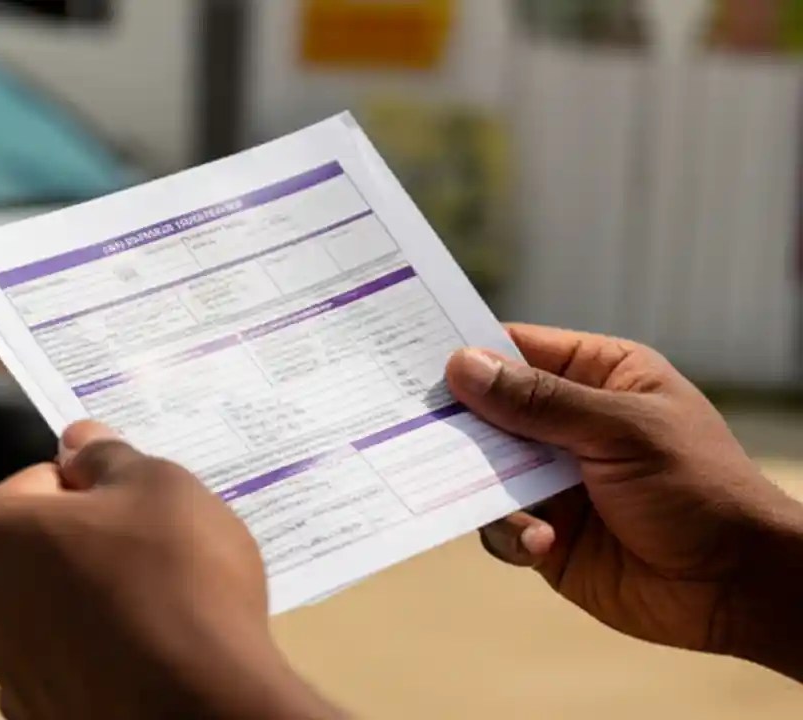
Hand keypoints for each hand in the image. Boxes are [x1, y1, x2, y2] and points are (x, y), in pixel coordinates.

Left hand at [0, 422, 344, 719]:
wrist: (206, 708)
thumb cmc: (177, 583)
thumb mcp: (158, 485)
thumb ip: (107, 455)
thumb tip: (78, 440)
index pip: (40, 480)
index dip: (97, 485)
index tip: (140, 504)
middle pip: (40, 551)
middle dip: (91, 546)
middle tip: (158, 553)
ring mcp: (8, 676)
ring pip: (56, 614)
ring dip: (97, 604)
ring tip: (165, 610)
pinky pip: (76, 669)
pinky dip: (106, 659)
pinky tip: (156, 657)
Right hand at [446, 324, 802, 678]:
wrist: (734, 587)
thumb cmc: (698, 488)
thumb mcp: (620, 431)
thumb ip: (539, 401)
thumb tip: (463, 366)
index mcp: (597, 377)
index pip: (518, 350)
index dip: (469, 351)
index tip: (413, 356)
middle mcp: (569, 423)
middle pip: (489, 410)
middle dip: (458, 421)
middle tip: (411, 425)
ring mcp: (554, 479)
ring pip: (483, 469)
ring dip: (479, 483)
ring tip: (490, 495)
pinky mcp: (546, 533)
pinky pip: (499, 525)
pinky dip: (511, 534)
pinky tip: (542, 544)